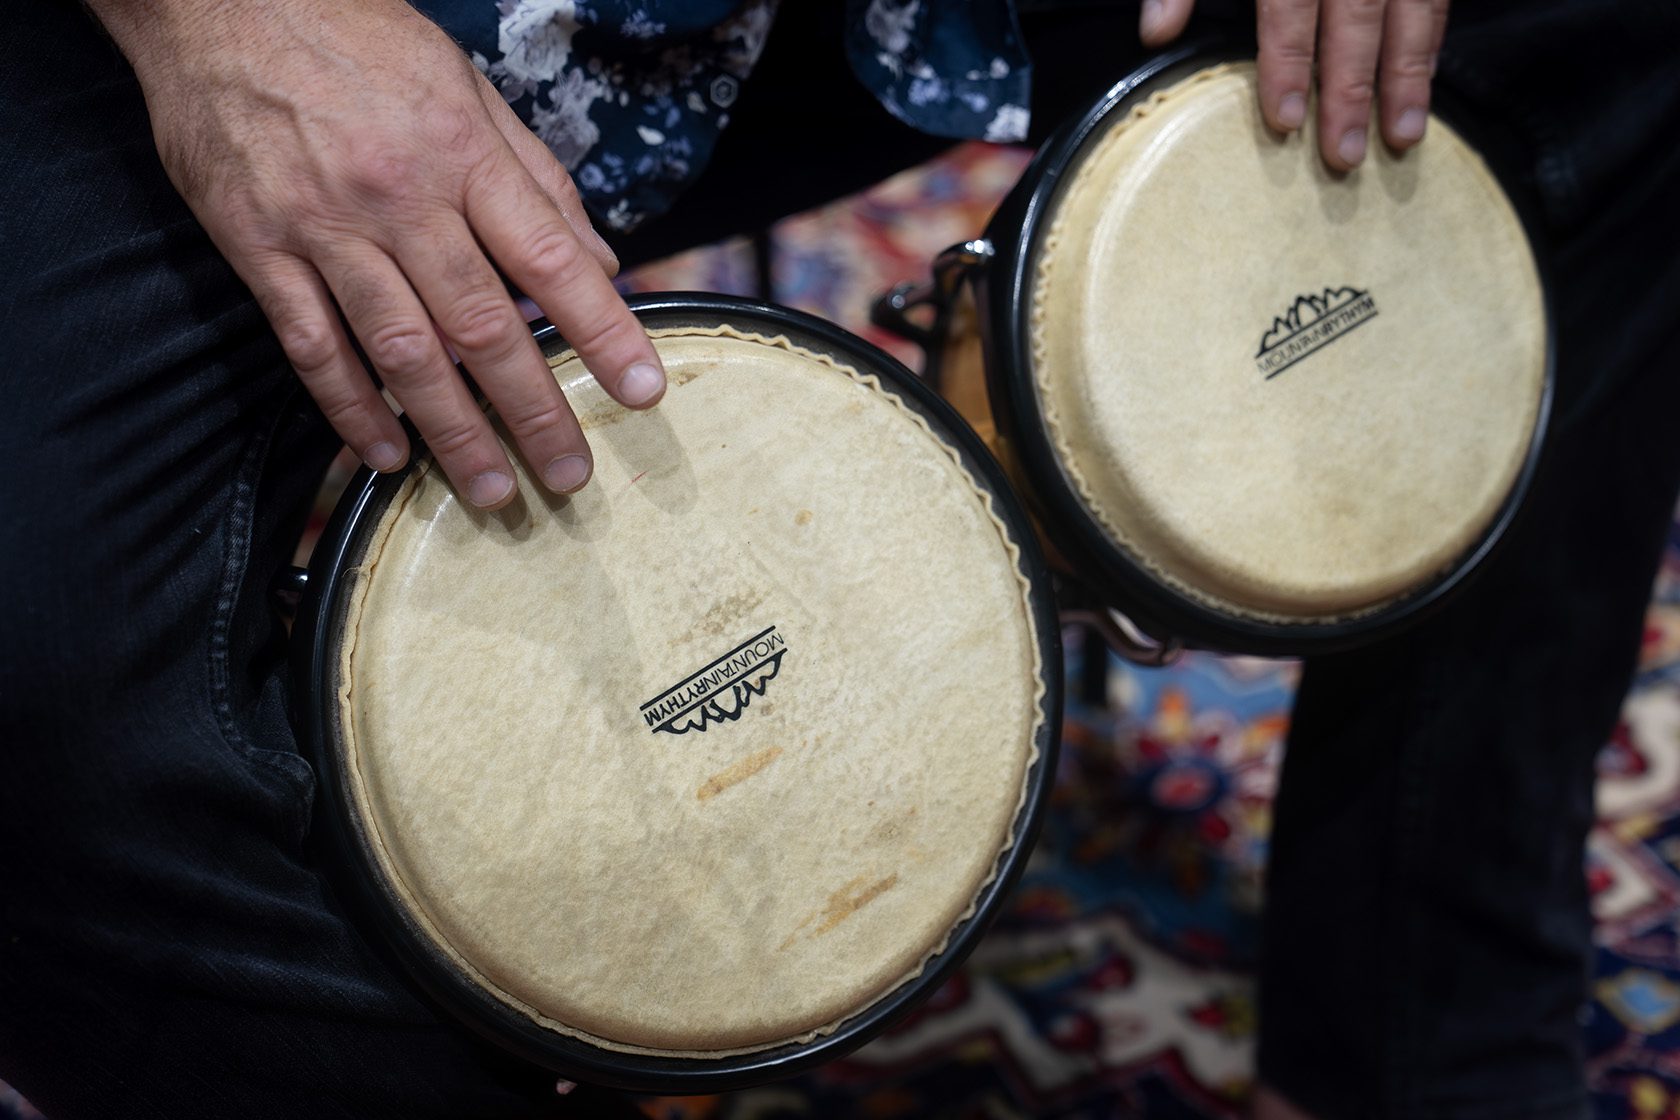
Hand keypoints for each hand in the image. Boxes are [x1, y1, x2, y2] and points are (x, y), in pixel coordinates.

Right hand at [87, 0, 665, 507]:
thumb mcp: (468, 89)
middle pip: (482, 326)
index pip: (552, 259)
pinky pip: (311, 345)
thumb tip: (600, 261)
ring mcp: (325, 228)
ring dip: (452, 431)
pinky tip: (385, 455)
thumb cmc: (358, 38)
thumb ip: (536, 180)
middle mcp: (400, 198)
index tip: (641, 391)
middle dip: (533, 410)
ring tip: (492, 489)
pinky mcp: (258, 247)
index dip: (603, 331)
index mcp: (462, 155)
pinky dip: (348, 408)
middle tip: (569, 475)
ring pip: (403, 351)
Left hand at [1140, 0, 1448, 170]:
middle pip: (1356, 12)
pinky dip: (1433, 34)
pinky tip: (1428, 77)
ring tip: (1404, 134)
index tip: (1285, 120)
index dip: (1286, 60)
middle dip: (1353, 87)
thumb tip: (1155, 33)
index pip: (1289, 3)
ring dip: (1410, 71)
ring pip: (1412, 2)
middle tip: (1346, 155)